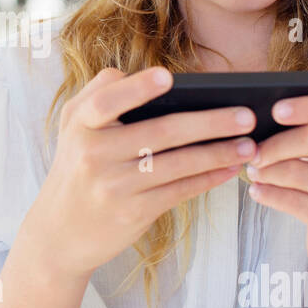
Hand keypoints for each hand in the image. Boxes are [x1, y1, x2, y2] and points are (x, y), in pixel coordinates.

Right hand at [17, 66, 259, 282]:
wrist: (58, 231)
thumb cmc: (76, 167)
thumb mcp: (72, 126)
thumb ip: (100, 94)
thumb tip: (145, 76)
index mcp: (80, 123)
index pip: (106, 101)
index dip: (137, 89)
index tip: (167, 78)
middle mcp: (94, 154)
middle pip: (160, 132)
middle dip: (209, 122)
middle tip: (246, 115)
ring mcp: (114, 186)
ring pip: (177, 164)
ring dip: (218, 153)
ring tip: (249, 144)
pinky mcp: (132, 212)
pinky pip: (179, 191)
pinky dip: (208, 178)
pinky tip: (229, 168)